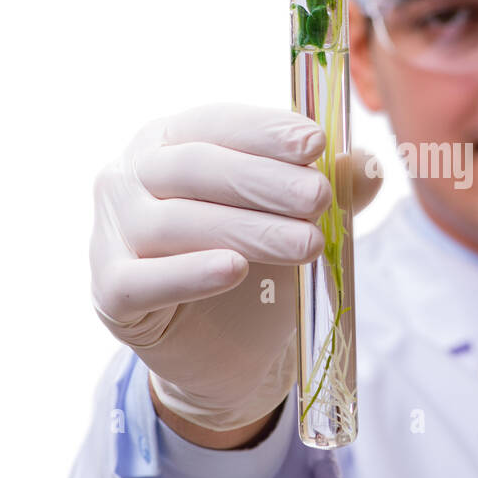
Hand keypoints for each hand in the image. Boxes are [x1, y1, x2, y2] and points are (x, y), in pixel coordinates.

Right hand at [89, 102, 380, 432]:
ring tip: (308, 244)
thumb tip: (369, 164)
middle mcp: (129, 176)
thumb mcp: (295, 222)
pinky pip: (143, 279)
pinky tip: (232, 269)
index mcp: (170, 141)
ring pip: (176, 222)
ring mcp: (111, 232)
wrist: (223, 354)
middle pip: (193, 167)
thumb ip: (328, 190)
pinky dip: (190, 273)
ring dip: (247, 229)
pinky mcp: (108, 290)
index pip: (213, 123)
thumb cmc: (255, 270)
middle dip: (263, 180)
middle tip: (319, 198)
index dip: (264, 129)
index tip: (316, 142)